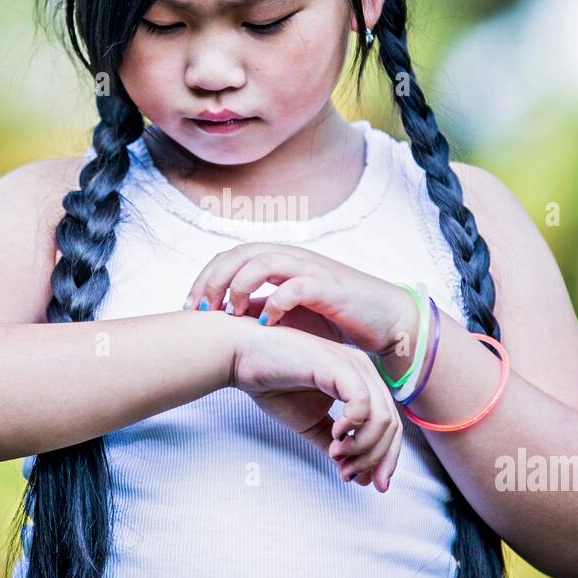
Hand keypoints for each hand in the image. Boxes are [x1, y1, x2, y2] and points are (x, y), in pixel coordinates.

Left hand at [184, 243, 417, 355]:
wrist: (386, 321)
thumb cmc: (337, 317)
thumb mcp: (292, 309)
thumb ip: (262, 304)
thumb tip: (224, 319)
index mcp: (280, 260)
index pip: (231, 256)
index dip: (206, 277)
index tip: (190, 306)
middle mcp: (293, 258)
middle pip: (239, 254)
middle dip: (213, 280)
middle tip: (200, 309)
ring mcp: (311, 269)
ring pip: (262, 262)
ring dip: (239, 286)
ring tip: (229, 312)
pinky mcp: (329, 287)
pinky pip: (294, 286)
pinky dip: (274, 303)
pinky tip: (263, 323)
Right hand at [227, 318, 401, 491]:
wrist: (242, 357)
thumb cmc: (274, 385)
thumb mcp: (311, 424)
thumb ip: (336, 446)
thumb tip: (357, 475)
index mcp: (360, 381)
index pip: (390, 424)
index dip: (386, 458)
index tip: (370, 484)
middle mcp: (363, 370)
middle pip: (392, 424)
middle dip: (378, 459)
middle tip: (355, 478)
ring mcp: (352, 366)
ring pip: (382, 417)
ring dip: (364, 447)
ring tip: (338, 457)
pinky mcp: (336, 366)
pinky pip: (362, 403)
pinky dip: (353, 427)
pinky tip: (335, 436)